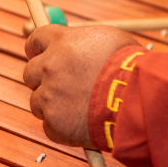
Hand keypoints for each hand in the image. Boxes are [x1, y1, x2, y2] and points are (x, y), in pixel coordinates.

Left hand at [24, 24, 139, 146]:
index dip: (37, 50)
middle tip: (63, 87)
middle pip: (30, 72)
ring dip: (52, 104)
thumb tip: (72, 44)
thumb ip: (83, 41)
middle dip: (42, 79)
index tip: (39, 56)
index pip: (34, 41)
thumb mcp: (109, 39)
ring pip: (37, 101)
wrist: (137, 101)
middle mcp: (49, 67)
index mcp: (61, 42)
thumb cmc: (130, 68)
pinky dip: (62, 126)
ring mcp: (48, 97)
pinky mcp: (53, 124)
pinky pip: (50, 125)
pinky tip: (82, 123)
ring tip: (79, 108)